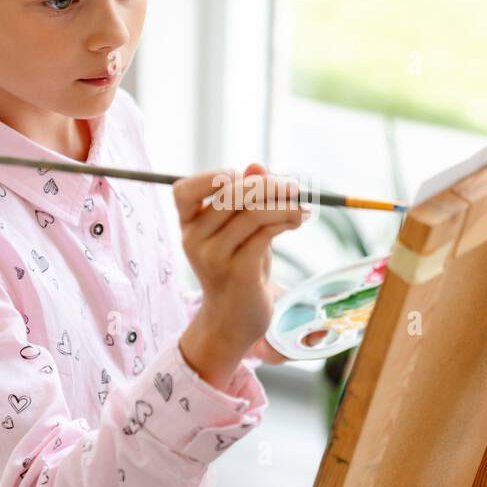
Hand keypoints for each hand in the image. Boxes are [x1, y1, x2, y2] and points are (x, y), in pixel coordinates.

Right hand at [174, 162, 308, 387]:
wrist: (235, 320)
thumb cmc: (238, 268)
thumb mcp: (240, 231)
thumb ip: (246, 198)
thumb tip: (256, 166)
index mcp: (188, 226)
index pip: (183, 190)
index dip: (211, 177)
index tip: (242, 177)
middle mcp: (194, 240)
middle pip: (229, 194)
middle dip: (269, 184)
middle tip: (295, 187)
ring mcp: (213, 258)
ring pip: (253, 212)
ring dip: (285, 203)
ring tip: (302, 207)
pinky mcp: (238, 272)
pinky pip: (265, 234)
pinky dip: (287, 220)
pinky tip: (298, 221)